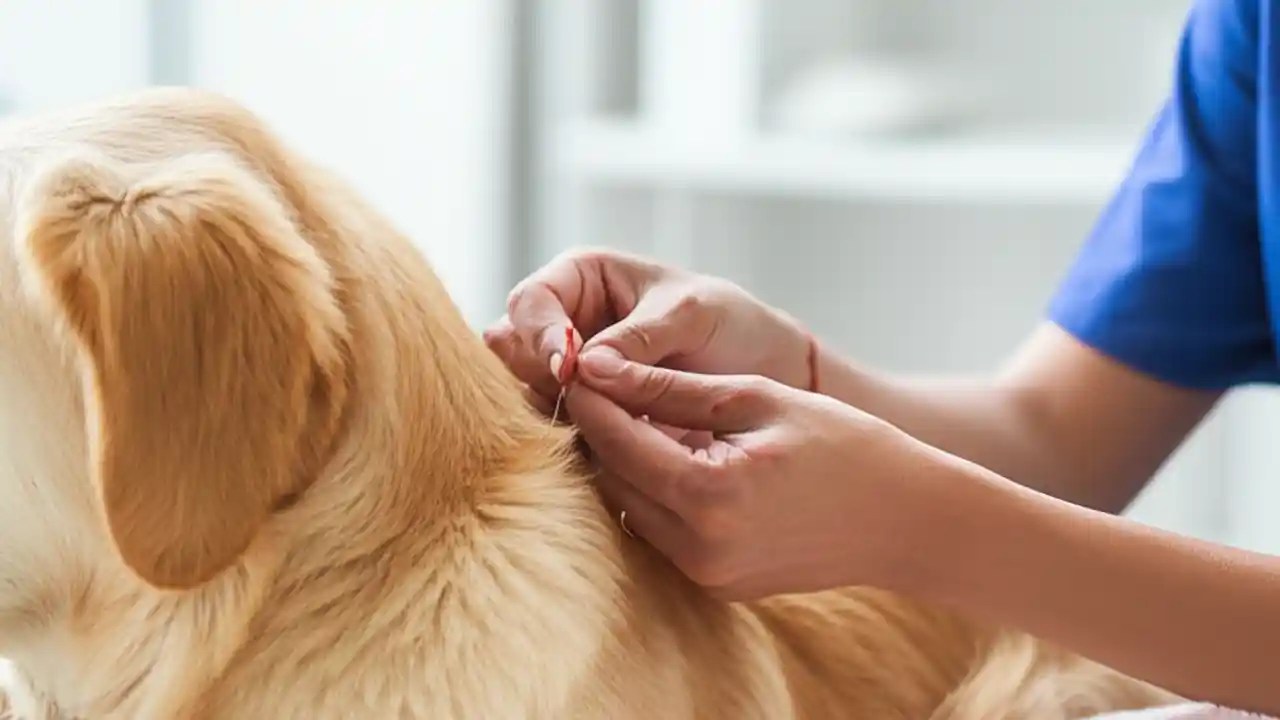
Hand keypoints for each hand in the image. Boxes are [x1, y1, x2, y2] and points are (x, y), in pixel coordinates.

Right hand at [484, 249, 813, 415]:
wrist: (765, 373)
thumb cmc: (731, 325)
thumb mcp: (691, 316)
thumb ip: (638, 337)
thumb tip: (582, 366)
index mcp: (581, 278)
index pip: (529, 302)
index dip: (540, 334)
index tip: (567, 369)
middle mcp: (564, 323)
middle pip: (512, 351)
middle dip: (534, 378)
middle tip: (570, 404)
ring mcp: (569, 374)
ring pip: (525, 395)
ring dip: (547, 415)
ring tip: (589, 432)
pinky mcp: (583, 416)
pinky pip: (553, 430)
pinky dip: (568, 443)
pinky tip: (598, 454)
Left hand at [565, 348, 936, 600]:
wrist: (907, 521)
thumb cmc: (844, 446)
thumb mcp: (758, 399)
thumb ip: (670, 388)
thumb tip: (598, 367)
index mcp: (709, 493)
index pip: (616, 439)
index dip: (590, 398)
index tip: (577, 363)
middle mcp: (699, 546)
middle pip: (613, 478)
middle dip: (600, 430)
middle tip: (597, 384)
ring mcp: (706, 574)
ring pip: (631, 508)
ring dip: (624, 463)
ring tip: (631, 414)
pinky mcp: (716, 585)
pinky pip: (660, 533)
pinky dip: (654, 493)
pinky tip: (667, 456)